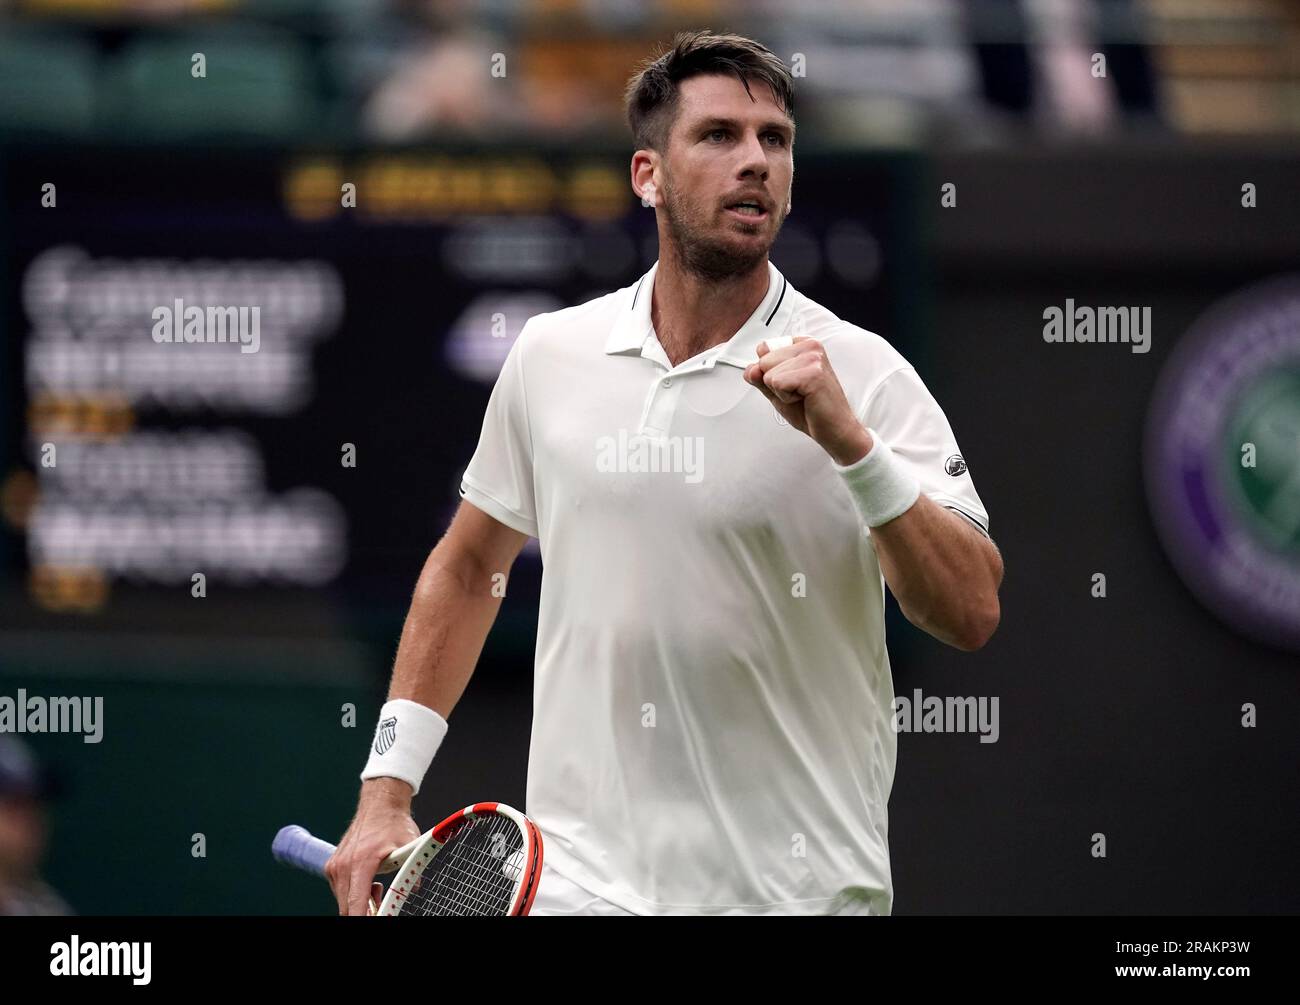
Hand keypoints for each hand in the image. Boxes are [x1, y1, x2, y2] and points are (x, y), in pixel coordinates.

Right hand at [324, 778, 419, 915]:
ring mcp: (334, 866)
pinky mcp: (332, 866)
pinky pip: (340, 891)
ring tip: (378, 886)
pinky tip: (369, 881)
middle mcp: (342, 865)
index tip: (376, 918)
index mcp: (360, 862)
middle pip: (347, 907)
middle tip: (383, 901)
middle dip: (364, 912)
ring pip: (343, 901)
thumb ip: (411, 869)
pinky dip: (353, 893)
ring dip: (359, 903)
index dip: (365, 917)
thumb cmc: (394, 824)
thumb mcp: (408, 846)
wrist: (379, 804)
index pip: (356, 903)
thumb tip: (415, 887)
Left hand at [743, 336, 872, 465]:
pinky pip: (777, 383)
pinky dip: (786, 397)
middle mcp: (810, 346)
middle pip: (764, 361)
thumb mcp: (778, 391)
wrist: (835, 430)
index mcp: (803, 345)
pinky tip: (806, 399)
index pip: (763, 349)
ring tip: (804, 396)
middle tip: (799, 392)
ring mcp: (813, 357)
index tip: (793, 383)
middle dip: (775, 383)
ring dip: (782, 392)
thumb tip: (750, 369)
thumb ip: (761, 378)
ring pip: (769, 374)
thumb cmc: (811, 410)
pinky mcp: (813, 373)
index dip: (771, 373)